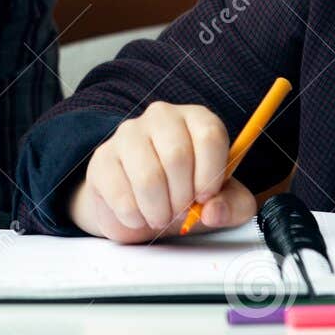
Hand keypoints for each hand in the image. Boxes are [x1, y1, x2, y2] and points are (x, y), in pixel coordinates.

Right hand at [67, 102, 257, 242]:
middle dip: (183, 197)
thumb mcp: (220, 202)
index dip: (211, 175)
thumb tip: (213, 210)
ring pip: (148, 176)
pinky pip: (120, 193)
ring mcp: (128, 133)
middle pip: (177, 156)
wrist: (140, 205)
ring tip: (161, 218)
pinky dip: (134, 216)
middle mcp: (162, 117)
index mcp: (196, 119)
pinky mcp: (103, 157)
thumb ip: (232, 206)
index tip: (206, 197)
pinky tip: (138, 216)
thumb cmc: (185, 195)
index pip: (209, 135)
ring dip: (159, 211)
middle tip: (180, 212)